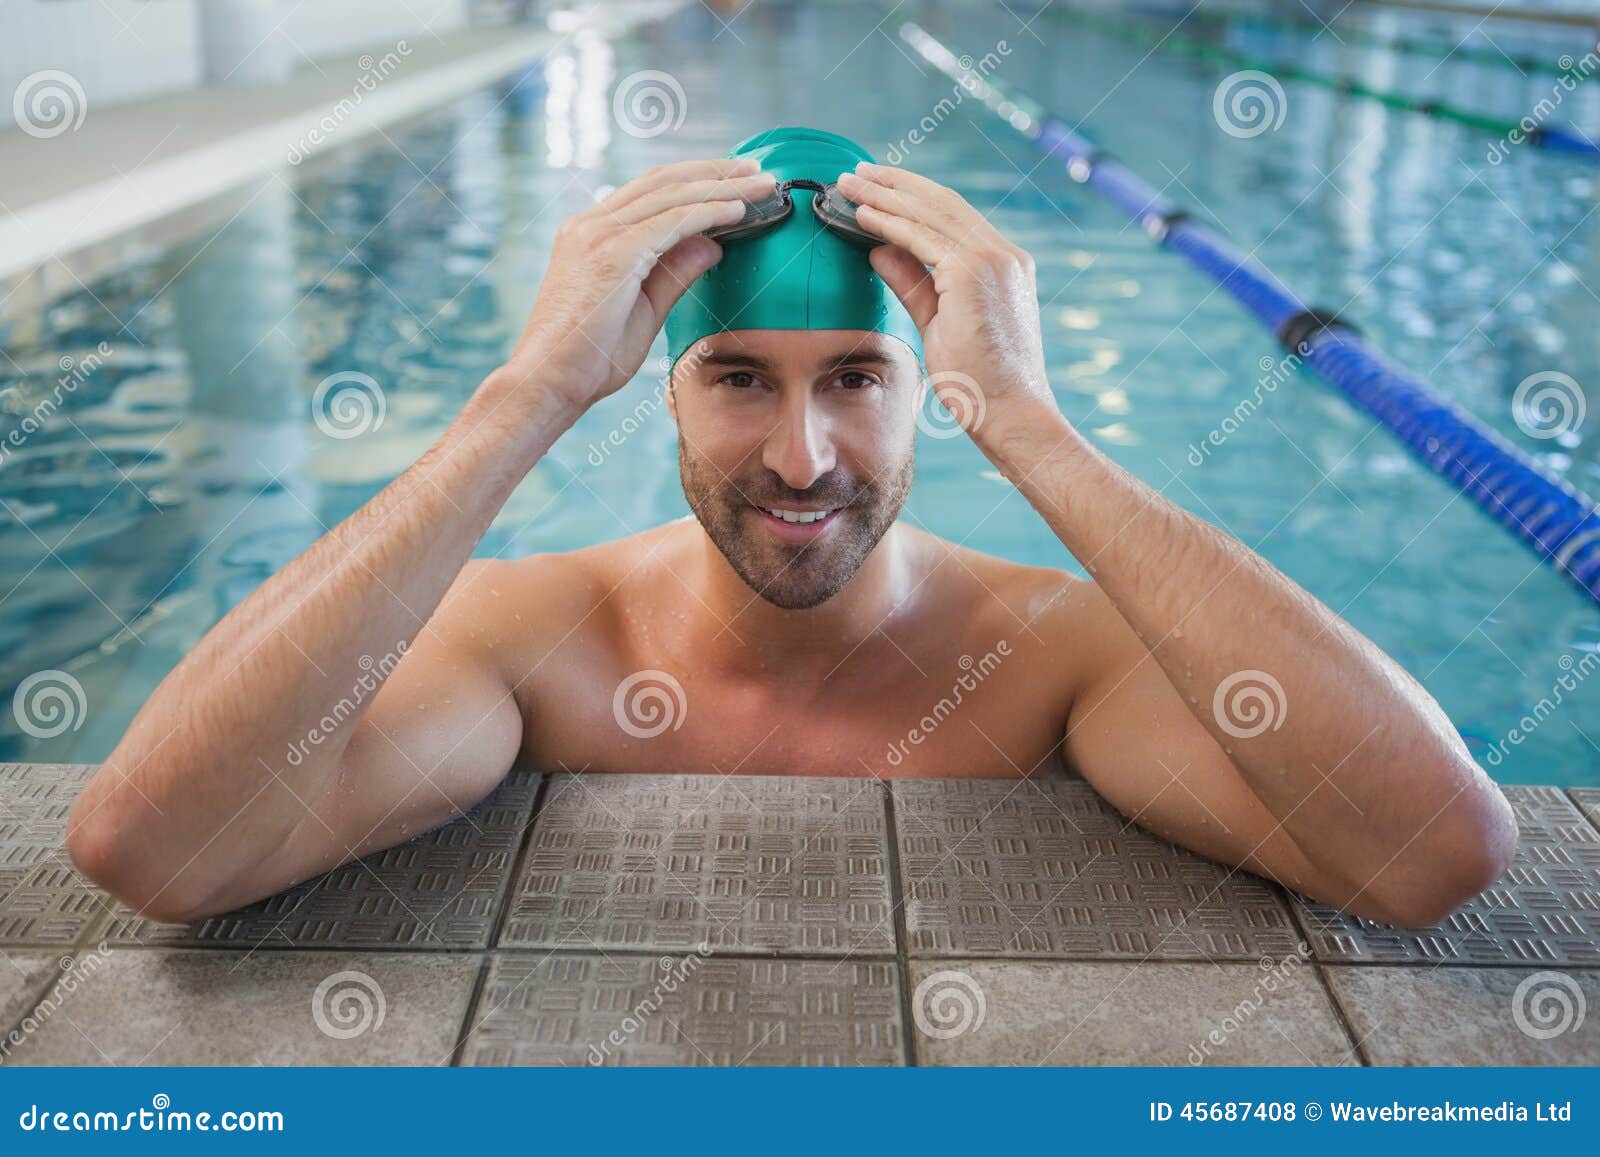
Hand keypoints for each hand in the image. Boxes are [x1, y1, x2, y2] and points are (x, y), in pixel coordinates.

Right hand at [501, 158, 775, 414]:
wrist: (547, 384)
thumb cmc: (588, 360)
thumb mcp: (645, 311)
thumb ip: (674, 274)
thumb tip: (713, 245)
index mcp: (590, 233)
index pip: (650, 191)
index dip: (696, 179)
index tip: (736, 181)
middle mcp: (590, 224)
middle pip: (663, 180)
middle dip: (715, 171)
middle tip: (758, 170)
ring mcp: (597, 235)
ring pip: (671, 193)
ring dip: (721, 185)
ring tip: (761, 183)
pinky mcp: (612, 253)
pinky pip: (671, 221)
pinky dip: (708, 211)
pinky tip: (738, 210)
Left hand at [836, 163, 1058, 445]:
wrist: (1011, 412)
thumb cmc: (981, 382)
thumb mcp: (939, 324)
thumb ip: (913, 283)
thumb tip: (880, 250)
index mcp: (1005, 264)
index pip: (953, 215)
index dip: (913, 197)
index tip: (879, 187)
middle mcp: (1004, 255)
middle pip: (941, 203)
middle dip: (894, 184)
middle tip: (856, 172)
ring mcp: (993, 260)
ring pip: (930, 213)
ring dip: (885, 195)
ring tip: (850, 182)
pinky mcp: (974, 273)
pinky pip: (922, 238)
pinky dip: (889, 223)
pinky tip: (861, 215)